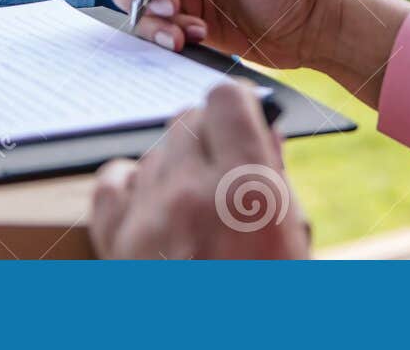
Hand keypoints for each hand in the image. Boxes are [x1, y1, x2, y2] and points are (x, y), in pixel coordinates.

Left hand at [90, 82, 309, 258]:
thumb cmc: (262, 309)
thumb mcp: (295, 247)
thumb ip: (275, 181)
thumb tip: (263, 132)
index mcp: (249, 196)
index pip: (224, 99)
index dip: (236, 108)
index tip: (244, 124)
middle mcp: (192, 196)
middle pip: (186, 121)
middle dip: (208, 139)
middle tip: (225, 173)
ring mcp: (146, 222)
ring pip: (154, 150)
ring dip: (175, 165)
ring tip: (197, 208)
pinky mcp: (115, 247)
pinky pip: (114, 181)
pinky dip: (133, 186)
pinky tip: (155, 208)